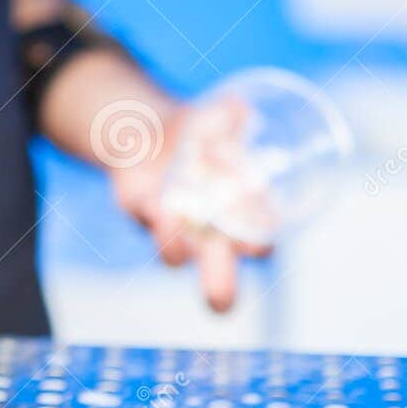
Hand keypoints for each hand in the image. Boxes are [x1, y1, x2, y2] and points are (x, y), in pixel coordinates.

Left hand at [104, 103, 271, 313]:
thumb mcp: (217, 118)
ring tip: (172, 221)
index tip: (258, 238)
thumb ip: (228, 114)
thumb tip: (238, 107)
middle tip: (219, 299)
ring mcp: (177, 227)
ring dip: (175, 245)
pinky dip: (151, 213)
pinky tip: (151, 200)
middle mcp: (211, 231)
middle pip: (221, 275)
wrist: (155, 132)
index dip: (262, 243)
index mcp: (245, 214)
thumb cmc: (204, 132)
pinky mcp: (144, 215)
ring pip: (177, 256)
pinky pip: (148, 224)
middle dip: (220, 287)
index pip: (261, 240)